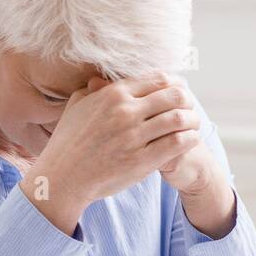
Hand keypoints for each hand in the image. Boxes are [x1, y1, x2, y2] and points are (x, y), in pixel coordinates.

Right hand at [21, 74, 199, 233]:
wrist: (62, 177)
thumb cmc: (68, 141)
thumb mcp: (77, 106)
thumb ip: (94, 89)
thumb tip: (103, 79)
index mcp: (113, 94)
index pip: (158, 79)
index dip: (175, 84)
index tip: (179, 92)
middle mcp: (125, 111)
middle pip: (174, 95)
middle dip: (188, 100)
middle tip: (190, 108)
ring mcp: (134, 136)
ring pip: (179, 118)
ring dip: (192, 120)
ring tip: (194, 124)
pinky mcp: (141, 160)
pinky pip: (177, 143)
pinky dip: (190, 139)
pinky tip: (190, 139)